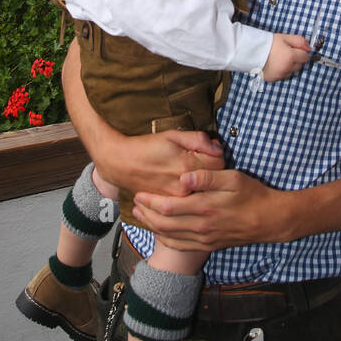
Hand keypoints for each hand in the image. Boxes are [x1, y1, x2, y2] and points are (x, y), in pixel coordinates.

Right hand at [96, 128, 225, 197]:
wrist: (121, 164)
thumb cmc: (146, 147)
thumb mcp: (173, 135)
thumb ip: (198, 139)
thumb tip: (217, 146)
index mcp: (188, 165)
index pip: (219, 162)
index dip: (215, 153)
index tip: (207, 151)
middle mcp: (185, 185)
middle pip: (214, 179)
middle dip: (211, 170)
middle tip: (200, 161)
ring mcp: (177, 198)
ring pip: (203, 192)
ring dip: (202, 184)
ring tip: (192, 174)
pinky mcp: (170, 205)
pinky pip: (190, 201)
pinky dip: (192, 193)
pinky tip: (184, 185)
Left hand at [132, 167, 288, 251]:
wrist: (269, 220)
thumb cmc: (252, 194)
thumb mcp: (233, 178)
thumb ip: (208, 177)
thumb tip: (184, 177)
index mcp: (205, 207)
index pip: (168, 206)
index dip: (150, 201)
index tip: (139, 192)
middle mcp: (201, 226)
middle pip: (164, 223)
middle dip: (146, 213)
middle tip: (135, 203)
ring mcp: (204, 239)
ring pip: (170, 236)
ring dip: (152, 226)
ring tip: (141, 216)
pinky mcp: (208, 245)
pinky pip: (181, 246)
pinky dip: (166, 239)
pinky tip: (160, 232)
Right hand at [262, 33, 310, 81]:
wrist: (252, 50)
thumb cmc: (268, 43)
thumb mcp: (285, 37)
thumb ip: (299, 41)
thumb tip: (309, 48)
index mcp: (291, 57)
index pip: (305, 57)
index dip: (301, 52)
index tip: (295, 50)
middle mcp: (287, 68)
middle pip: (299, 66)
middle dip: (295, 60)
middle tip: (286, 53)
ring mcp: (280, 75)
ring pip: (291, 72)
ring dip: (289, 67)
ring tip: (279, 59)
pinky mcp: (273, 79)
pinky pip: (282, 76)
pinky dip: (281, 71)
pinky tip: (274, 65)